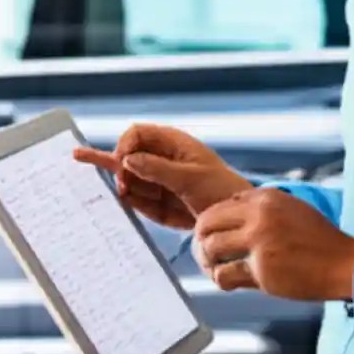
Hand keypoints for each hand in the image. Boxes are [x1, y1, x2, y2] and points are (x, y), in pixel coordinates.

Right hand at [74, 124, 251, 229]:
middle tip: (123, 188)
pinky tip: (148, 206)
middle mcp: (159, 158)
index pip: (136, 134)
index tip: (121, 164)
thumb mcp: (190, 179)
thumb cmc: (218, 190)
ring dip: (128, 189)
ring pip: (127, 180)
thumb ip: (157, 169)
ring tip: (145, 198)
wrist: (233, 220)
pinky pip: (135, 200)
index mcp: (170, 143)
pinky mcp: (154, 200)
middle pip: (125, 156)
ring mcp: (155, 180)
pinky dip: (135, 204)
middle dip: (121, 171)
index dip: (124, 146)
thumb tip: (126, 160)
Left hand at [194, 188, 353, 300]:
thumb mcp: (291, 209)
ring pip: (210, 247)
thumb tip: (228, 212)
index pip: (220, 205)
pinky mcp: (261, 269)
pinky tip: (229, 282)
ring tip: (216, 268)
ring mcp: (259, 241)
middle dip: (201, 239)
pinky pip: (224, 274)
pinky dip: (221, 280)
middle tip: (206, 253)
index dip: (212, 222)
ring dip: (207, 261)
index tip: (214, 235)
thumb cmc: (319, 241)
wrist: (344, 264)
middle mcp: (259, 215)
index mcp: (266, 197)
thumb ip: (261, 208)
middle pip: (207, 222)